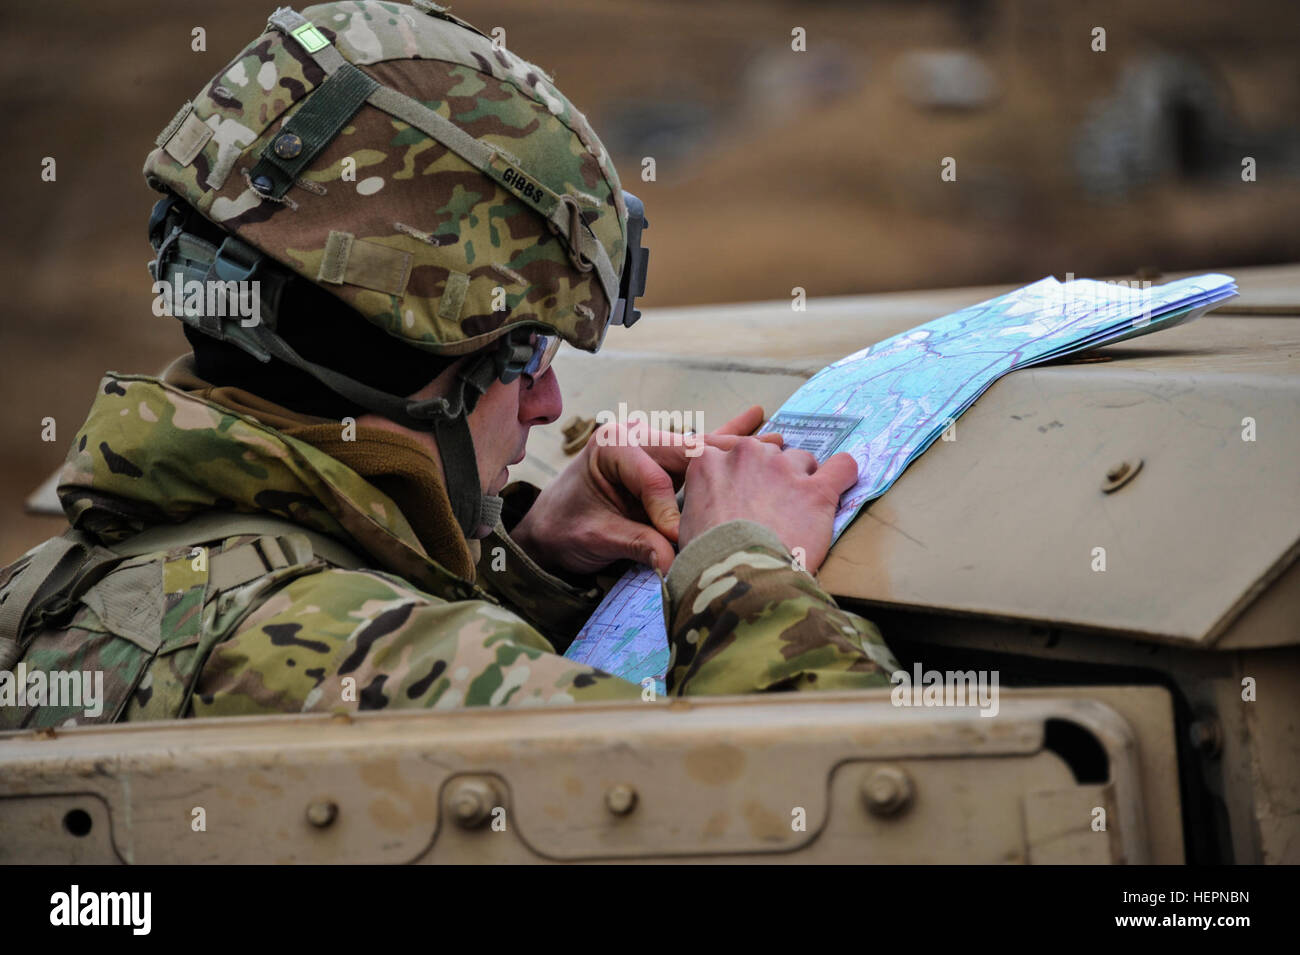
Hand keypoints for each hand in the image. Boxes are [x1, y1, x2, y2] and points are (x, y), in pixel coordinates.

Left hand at [512, 405, 779, 575]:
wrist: (552, 531)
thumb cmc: (567, 528)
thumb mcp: (597, 538)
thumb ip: (636, 544)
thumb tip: (674, 562)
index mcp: (613, 447)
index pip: (654, 477)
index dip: (669, 511)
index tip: (680, 542)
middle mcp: (637, 439)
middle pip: (689, 451)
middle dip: (728, 458)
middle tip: (771, 459)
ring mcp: (653, 449)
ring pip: (703, 451)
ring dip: (739, 450)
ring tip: (778, 440)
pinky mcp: (664, 464)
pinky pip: (701, 455)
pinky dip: (729, 445)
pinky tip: (759, 423)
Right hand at [677, 437, 858, 573]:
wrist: (736, 579)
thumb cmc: (707, 558)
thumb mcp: (687, 522)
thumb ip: (701, 499)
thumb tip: (712, 506)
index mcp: (709, 460)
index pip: (728, 451)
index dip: (738, 475)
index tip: (743, 495)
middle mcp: (746, 454)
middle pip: (767, 452)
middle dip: (771, 476)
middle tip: (769, 510)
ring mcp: (783, 469)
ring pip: (801, 459)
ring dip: (801, 480)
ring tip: (799, 512)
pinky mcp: (816, 490)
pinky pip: (843, 467)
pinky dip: (844, 475)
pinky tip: (841, 485)